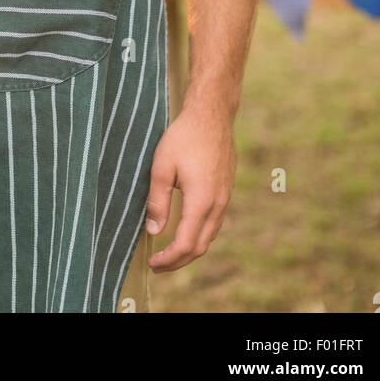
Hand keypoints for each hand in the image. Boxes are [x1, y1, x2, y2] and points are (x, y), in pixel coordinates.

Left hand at [144, 105, 235, 271]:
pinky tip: (186, 230)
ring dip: (190, 249)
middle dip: (179, 261)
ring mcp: (225, 198)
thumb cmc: (184, 137)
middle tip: (158, 265)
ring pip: (210, 236)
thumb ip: (157, 202)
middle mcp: (218, 204)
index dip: (169, 259)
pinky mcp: (227, 190)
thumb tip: (154, 231)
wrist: (212, 115)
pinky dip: (200, 234)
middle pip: (200, 247)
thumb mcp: (162, 167)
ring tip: (170, 252)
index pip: (185, 244)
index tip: (153, 264)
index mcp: (201, 201)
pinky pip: (215, 222)